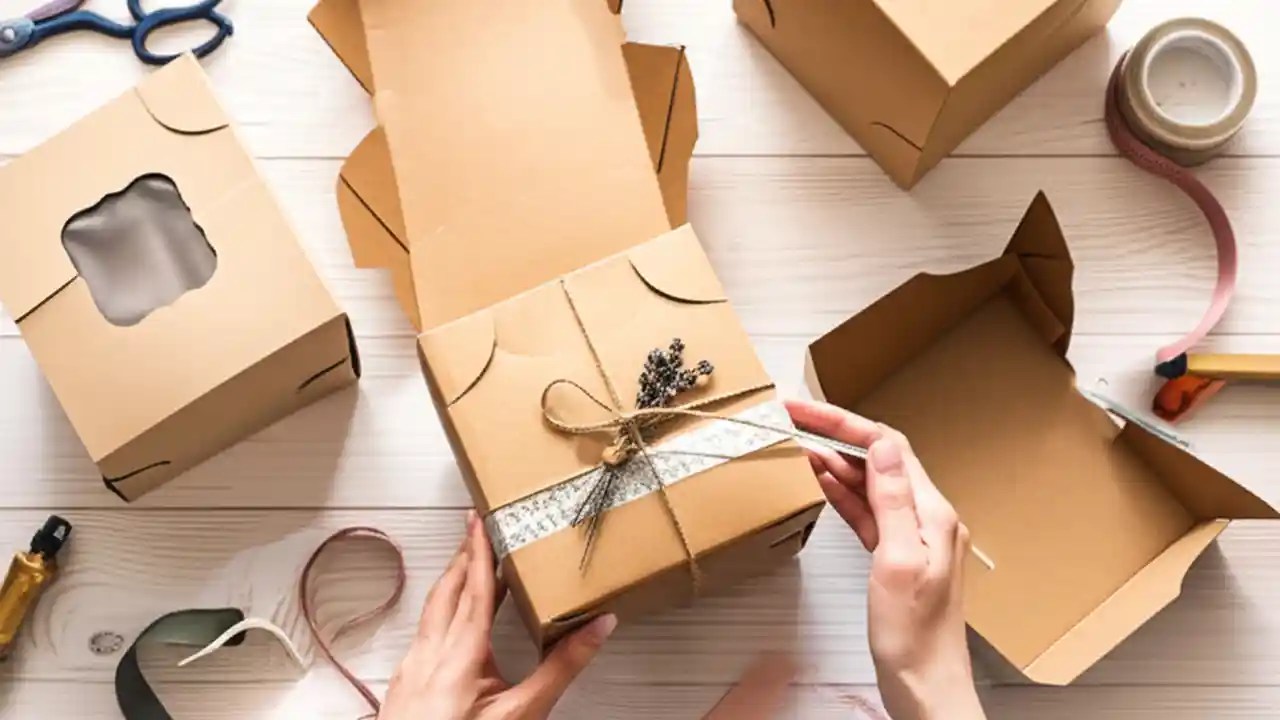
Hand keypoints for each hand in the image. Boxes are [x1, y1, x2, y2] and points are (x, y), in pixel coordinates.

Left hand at [380, 511, 616, 719]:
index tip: (480, 518)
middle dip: (463, 557)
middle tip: (476, 529)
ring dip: (450, 584)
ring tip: (467, 567)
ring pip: (431, 612)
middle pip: (446, 591)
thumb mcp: (522, 714)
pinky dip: (440, 613)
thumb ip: (561, 668)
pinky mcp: (402, 687)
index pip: (473, 587)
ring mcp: (410, 669)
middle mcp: (427, 653)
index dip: (479, 549)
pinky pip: (422, 634)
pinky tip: (450, 625)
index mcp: (459, 653)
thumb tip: (598, 626)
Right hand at [786, 400, 984, 719]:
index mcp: (932, 513)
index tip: (805, 410)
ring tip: (796, 443)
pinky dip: (843, 492)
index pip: (887, 446)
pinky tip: (821, 481)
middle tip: (792, 418)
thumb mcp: (898, 561)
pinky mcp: (897, 555)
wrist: (925, 686)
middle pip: (878, 458)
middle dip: (835, 433)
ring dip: (834, 460)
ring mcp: (913, 535)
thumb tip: (883, 446)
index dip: (843, 422)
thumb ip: (893, 500)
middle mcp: (927, 517)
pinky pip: (868, 510)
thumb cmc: (915, 638)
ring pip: (870, 483)